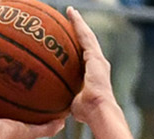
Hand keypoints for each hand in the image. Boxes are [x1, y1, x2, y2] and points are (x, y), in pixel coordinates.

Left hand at [65, 8, 114, 125]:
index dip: (77, 45)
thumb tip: (54, 103)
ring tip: (70, 11)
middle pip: (87, 42)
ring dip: (78, 23)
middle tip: (71, 18)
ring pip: (87, 36)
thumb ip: (66, 98)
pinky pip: (85, 36)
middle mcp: (98, 63)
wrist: (98, 110)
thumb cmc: (87, 112)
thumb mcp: (72, 103)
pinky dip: (78, 24)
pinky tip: (72, 15)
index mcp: (93, 73)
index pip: (84, 55)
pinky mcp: (96, 57)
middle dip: (79, 29)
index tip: (69, 38)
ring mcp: (98, 59)